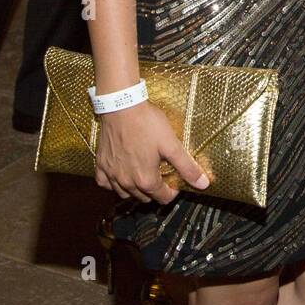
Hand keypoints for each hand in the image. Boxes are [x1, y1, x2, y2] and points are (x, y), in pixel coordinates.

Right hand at [94, 99, 209, 201]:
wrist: (121, 106)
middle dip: (155, 190)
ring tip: (143, 174)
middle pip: (144, 198)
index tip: (174, 180)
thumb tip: (203, 184)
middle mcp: (127, 182)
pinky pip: (105, 184)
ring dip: (135, 189)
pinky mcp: (101, 165)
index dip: (172, 191)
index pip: (163, 198)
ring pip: (124, 194)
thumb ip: (187, 166)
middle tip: (160, 174)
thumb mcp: (171, 144)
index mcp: (146, 180)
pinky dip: (113, 183)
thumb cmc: (146, 123)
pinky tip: (121, 173)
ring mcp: (111, 175)